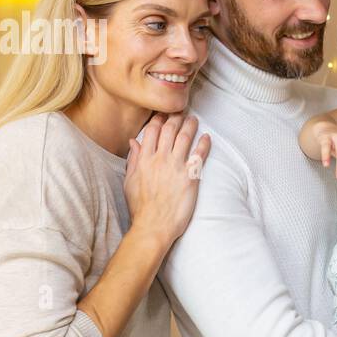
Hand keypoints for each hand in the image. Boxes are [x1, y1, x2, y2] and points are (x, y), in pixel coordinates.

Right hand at [125, 113, 211, 249]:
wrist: (153, 226)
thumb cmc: (140, 207)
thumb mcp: (129, 181)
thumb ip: (133, 159)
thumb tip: (134, 141)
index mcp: (143, 159)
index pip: (151, 131)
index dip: (158, 119)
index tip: (162, 113)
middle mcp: (159, 159)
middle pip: (169, 130)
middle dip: (175, 117)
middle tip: (180, 110)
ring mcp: (176, 167)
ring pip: (184, 137)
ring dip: (190, 125)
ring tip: (193, 119)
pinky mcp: (190, 177)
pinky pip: (199, 155)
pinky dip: (204, 144)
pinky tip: (207, 137)